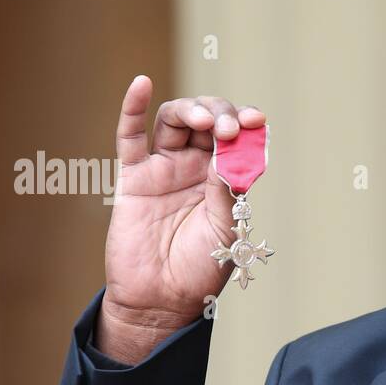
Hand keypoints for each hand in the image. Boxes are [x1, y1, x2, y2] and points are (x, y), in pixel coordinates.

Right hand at [93, 76, 266, 362]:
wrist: (160, 300)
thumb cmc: (199, 269)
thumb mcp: (225, 230)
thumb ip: (226, 191)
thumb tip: (229, 153)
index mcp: (225, 180)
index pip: (237, 139)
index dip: (245, 124)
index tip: (255, 120)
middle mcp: (196, 168)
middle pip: (207, 122)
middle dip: (220, 116)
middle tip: (228, 129)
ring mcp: (164, 169)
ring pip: (175, 121)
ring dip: (190, 111)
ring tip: (203, 121)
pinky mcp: (133, 177)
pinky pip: (130, 136)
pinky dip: (133, 107)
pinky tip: (142, 84)